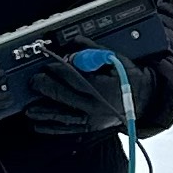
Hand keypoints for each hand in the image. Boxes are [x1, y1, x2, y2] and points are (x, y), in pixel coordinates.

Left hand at [16, 47, 139, 136]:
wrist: (143, 99)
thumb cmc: (128, 78)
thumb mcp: (115, 59)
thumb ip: (93, 51)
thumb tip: (74, 43)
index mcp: (101, 86)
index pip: (73, 77)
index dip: (56, 70)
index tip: (48, 65)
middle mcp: (94, 105)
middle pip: (63, 96)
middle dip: (45, 88)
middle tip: (34, 81)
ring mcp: (91, 119)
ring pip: (62, 116)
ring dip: (43, 112)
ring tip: (29, 109)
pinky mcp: (90, 128)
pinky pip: (67, 129)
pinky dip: (52, 128)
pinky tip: (39, 125)